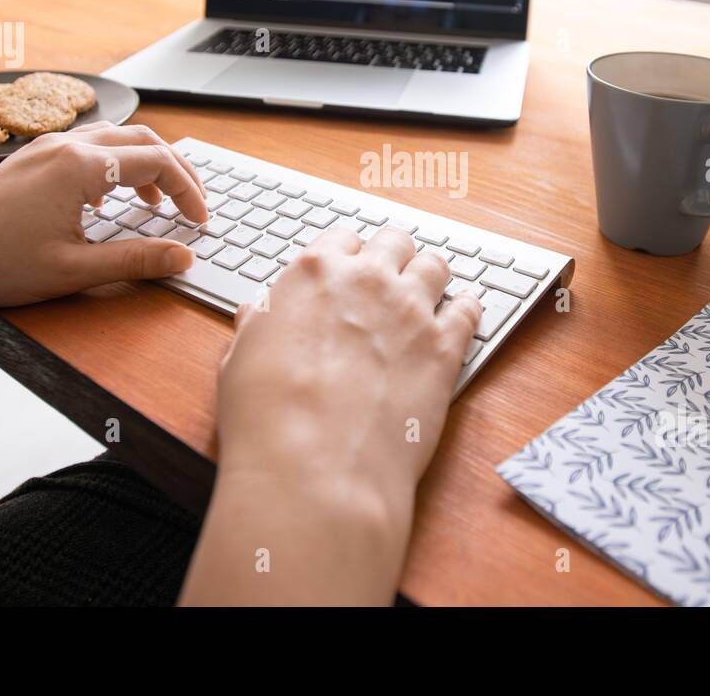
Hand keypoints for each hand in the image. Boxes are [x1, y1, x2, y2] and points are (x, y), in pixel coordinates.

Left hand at [0, 123, 207, 311]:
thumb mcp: (73, 270)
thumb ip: (135, 261)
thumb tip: (183, 257)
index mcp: (81, 167)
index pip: (158, 162)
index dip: (190, 191)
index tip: (200, 222)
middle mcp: (66, 146)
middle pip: (143, 140)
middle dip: (177, 170)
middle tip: (194, 205)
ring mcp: (46, 147)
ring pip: (116, 139)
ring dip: (146, 164)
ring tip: (160, 203)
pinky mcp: (31, 158)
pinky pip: (89, 147)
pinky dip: (116, 165)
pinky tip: (112, 199)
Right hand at [181, 225, 482, 605]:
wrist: (316, 469)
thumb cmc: (269, 420)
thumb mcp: (240, 360)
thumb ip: (259, 326)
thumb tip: (258, 312)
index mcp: (313, 273)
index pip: (341, 240)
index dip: (346, 257)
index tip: (349, 271)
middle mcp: (367, 280)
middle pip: (394, 242)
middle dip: (392, 257)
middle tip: (391, 278)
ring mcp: (411, 310)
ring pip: (435, 266)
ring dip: (430, 278)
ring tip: (428, 295)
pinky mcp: (445, 347)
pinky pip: (469, 310)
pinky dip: (467, 311)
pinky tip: (462, 318)